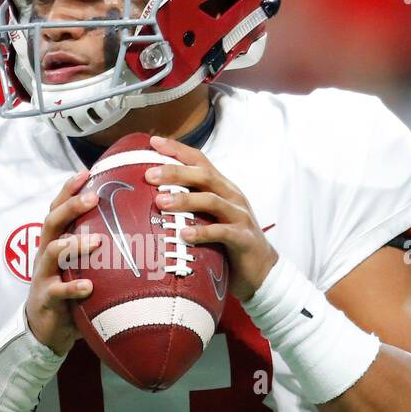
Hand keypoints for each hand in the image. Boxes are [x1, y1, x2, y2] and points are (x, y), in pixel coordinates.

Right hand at [25, 170, 102, 354]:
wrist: (47, 329)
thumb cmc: (70, 291)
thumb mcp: (82, 266)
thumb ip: (99, 248)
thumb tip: (139, 229)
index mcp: (55, 241)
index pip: (57, 208)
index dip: (68, 189)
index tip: (86, 172)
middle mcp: (46, 254)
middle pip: (52, 222)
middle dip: (70, 207)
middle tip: (93, 197)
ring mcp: (44, 275)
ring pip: (53, 252)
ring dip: (74, 243)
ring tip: (96, 241)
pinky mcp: (46, 299)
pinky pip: (57, 291)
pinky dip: (73, 288)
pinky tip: (89, 287)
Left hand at [146, 134, 277, 301]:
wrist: (261, 270)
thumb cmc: (227, 242)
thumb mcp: (209, 217)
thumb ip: (189, 205)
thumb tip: (151, 198)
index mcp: (222, 187)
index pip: (200, 161)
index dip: (178, 150)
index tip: (153, 142)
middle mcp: (232, 196)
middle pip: (204, 176)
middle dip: (176, 172)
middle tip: (149, 175)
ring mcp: (240, 216)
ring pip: (212, 200)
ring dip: (185, 199)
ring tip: (160, 202)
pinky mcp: (244, 238)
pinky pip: (222, 232)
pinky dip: (202, 232)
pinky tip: (183, 234)